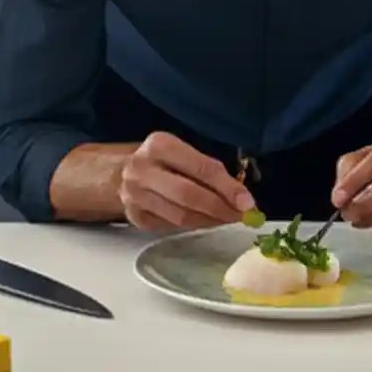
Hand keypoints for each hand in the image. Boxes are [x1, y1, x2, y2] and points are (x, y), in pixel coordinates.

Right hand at [119, 132, 254, 230]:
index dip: (227, 187)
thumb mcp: (184, 152)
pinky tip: (207, 221)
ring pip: (181, 216)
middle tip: (241, 216)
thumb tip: (241, 197)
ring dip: (210, 221)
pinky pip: (171, 227)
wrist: (122, 171)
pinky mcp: (134, 217)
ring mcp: (134, 195)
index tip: (248, 202)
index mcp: (159, 145)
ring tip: (227, 219)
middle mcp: (141, 169)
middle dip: (220, 208)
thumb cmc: (165, 160)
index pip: (200, 168)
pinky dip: (194, 226)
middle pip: (189, 195)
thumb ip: (208, 169)